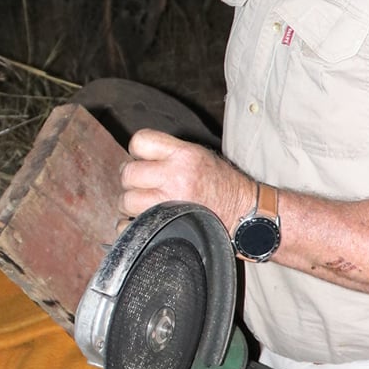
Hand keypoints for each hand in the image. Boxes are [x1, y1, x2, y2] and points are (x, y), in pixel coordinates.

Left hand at [118, 130, 250, 231]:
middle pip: (127, 173)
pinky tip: (145, 222)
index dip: (137, 152)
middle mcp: (174, 177)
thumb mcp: (199, 156)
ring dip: (132, 205)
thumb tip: (134, 158)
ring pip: (125, 201)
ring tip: (149, 205)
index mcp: (183, 155)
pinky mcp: (165, 226)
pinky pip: (126, 226)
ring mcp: (168, 203)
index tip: (144, 161)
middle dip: (133, 181)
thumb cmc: (220, 184)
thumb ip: (168, 153)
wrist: (243, 213)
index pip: (139, 141)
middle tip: (146, 186)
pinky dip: (130, 226)